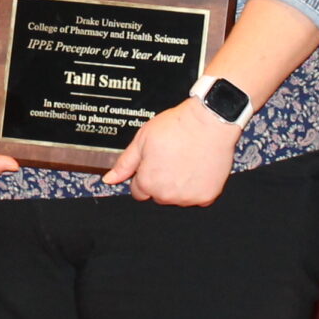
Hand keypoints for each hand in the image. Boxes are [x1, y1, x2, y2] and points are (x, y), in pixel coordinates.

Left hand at [103, 98, 237, 205]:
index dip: (145, 175)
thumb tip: (109, 179)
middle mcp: (166, 195)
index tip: (154, 163)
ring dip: (179, 185)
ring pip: (178, 197)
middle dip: (161, 181)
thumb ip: (125, 164)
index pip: (139, 191)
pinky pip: (197, 197)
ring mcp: (188, 198)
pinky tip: (197, 167)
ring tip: (185, 161)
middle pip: (158, 195)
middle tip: (171, 159)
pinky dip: (197, 186)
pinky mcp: (207, 196)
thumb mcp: (142, 140)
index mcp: (147, 182)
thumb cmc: (177, 127)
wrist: (209, 121)